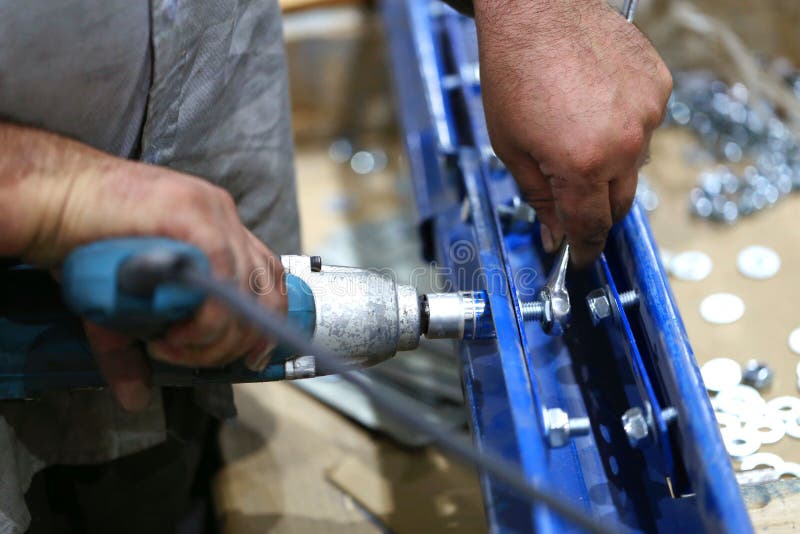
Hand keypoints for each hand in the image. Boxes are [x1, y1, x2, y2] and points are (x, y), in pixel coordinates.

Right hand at [1, 124, 285, 409]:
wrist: (50, 199)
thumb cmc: (85, 245)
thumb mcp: (121, 308)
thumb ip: (135, 349)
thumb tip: (137, 399)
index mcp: (220, 230)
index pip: (267, 279)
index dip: (267, 325)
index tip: (250, 359)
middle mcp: (224, 217)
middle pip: (263, 290)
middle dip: (235, 341)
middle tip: (190, 358)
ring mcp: (212, 211)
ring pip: (245, 288)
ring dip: (215, 335)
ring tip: (172, 348)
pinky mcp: (191, 212)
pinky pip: (220, 274)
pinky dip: (206, 316)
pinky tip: (176, 334)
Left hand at [474, 0, 671, 266]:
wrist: (537, 11)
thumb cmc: (514, 74)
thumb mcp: (511, 148)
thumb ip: (539, 198)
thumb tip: (555, 235)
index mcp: (583, 164)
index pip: (592, 226)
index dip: (585, 248)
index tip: (581, 258)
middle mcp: (624, 144)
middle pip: (619, 203)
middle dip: (595, 211)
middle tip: (572, 202)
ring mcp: (647, 113)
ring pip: (633, 164)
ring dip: (608, 164)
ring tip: (575, 133)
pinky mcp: (658, 86)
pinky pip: (644, 125)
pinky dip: (622, 128)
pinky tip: (594, 107)